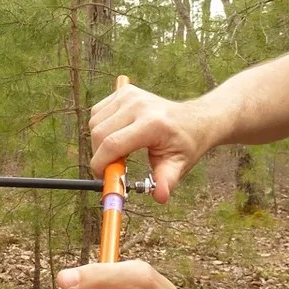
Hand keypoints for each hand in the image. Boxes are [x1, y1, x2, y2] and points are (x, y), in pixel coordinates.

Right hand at [88, 85, 213, 203]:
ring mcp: (130, 95)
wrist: (194, 120)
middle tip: (113, 167)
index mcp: (152, 124)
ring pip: (95, 123)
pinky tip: (117, 134)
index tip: (103, 177)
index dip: (100, 164)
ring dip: (99, 142)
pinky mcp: (124, 91)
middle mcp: (139, 105)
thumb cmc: (185, 145)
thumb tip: (160, 197)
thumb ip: (166, 181)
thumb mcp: (179, 165)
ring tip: (119, 151)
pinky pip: (97, 113)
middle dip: (100, 155)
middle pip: (99, 133)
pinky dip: (100, 127)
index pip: (113, 144)